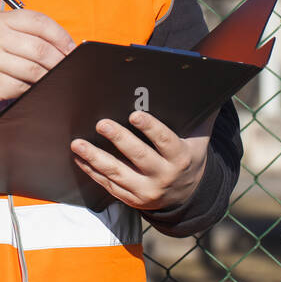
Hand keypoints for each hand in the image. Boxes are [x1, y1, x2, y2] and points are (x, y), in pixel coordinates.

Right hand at [0, 9, 75, 113]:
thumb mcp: (3, 34)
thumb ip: (30, 35)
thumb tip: (67, 48)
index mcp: (0, 20)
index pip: (39, 22)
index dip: (60, 36)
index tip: (71, 48)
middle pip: (40, 49)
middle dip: (59, 61)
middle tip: (67, 67)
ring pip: (34, 70)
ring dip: (48, 77)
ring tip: (53, 78)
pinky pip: (22, 88)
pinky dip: (34, 89)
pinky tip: (35, 88)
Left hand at [69, 108, 218, 210]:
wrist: (186, 193)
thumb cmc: (188, 153)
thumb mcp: (198, 136)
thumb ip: (200, 113)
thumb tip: (202, 82)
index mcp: (180, 157)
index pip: (165, 141)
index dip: (150, 128)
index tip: (135, 115)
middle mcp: (164, 176)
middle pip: (139, 157)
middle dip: (119, 139)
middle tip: (101, 124)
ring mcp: (146, 191)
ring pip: (118, 174)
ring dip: (95, 158)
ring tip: (78, 143)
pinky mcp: (132, 200)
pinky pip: (109, 186)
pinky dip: (92, 172)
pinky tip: (80, 158)